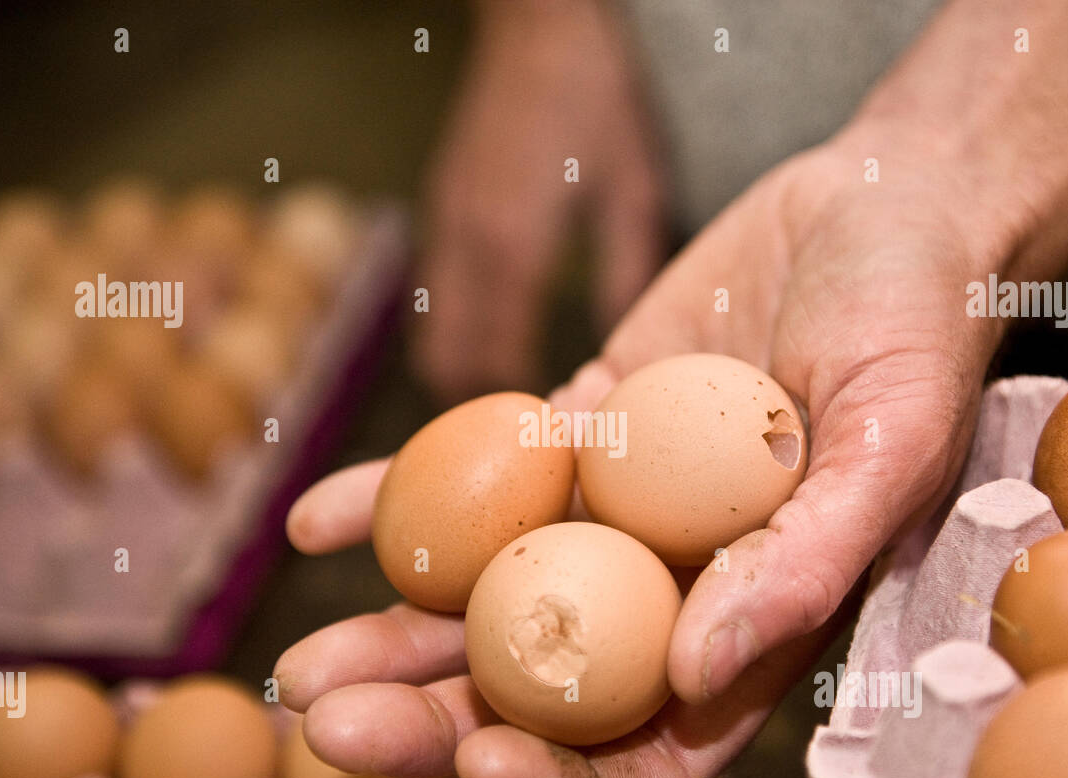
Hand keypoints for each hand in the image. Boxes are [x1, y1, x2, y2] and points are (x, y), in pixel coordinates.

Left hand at [277, 134, 1009, 777]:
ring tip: (297, 665)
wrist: (876, 211)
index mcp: (754, 624)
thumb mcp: (890, 441)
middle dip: (434, 720)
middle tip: (330, 724)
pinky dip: (394, 499)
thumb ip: (809, 560)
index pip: (657, 745)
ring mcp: (611, 514)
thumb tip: (700, 671)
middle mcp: (671, 587)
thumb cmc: (916, 330)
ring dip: (388, 635)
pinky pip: (471, 478)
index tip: (481, 765)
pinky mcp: (571, 434)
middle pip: (542, 686)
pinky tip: (316, 518)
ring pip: (486, 598)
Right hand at [414, 0, 665, 402]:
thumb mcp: (632, 185)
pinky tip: (499, 332)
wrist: (538, 19)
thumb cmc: (599, 97)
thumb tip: (629, 344)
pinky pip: (436, 295)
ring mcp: (445, 225)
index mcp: (516, 248)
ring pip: (435, 334)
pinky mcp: (441, 208)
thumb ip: (626, 269)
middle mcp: (466, 246)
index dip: (520, 416)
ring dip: (466, 370)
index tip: (550, 445)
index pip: (498, 363)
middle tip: (524, 435)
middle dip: (481, 407)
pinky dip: (460, 327)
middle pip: (450, 363)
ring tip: (510, 399)